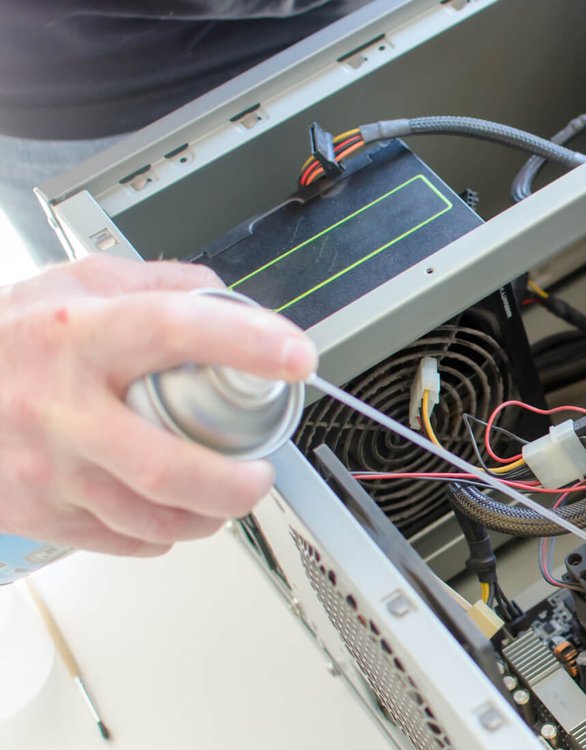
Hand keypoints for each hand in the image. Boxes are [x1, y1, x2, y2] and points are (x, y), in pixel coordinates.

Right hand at [0, 255, 315, 555]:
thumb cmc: (8, 338)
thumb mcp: (77, 283)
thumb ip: (158, 283)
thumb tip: (230, 300)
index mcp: (78, 334)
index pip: (176, 330)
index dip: (248, 343)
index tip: (297, 356)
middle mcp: (60, 406)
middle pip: (168, 468)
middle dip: (235, 484)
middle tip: (262, 473)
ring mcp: (44, 467)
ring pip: (149, 518)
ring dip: (207, 516)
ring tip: (227, 495)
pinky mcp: (36, 512)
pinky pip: (122, 540)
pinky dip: (162, 532)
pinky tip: (172, 511)